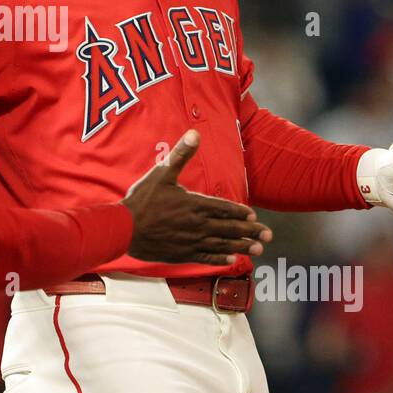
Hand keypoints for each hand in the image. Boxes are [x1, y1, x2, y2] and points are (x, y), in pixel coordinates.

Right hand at [122, 130, 271, 265]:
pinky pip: (206, 257)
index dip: (240, 212)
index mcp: (194, 204)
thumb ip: (181, 154)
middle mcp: (197, 224)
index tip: (254, 216)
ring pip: (222, 244)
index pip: (224, 208)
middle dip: (250, 231)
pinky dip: (221, 258)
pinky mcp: (182, 254)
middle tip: (268, 235)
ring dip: (242, 246)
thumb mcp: (161, 172)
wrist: (124, 228)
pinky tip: (232, 259)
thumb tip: (195, 133)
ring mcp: (191, 241)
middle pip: (229, 228)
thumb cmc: (142, 199)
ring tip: (259, 248)